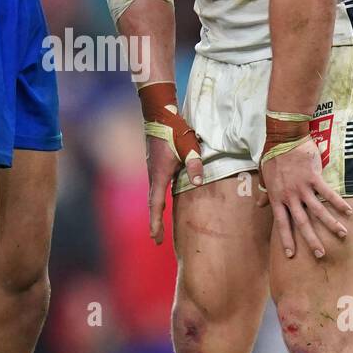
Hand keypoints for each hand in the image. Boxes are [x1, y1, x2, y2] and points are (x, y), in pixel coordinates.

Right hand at [139, 82, 203, 242]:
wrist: (158, 113)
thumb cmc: (174, 129)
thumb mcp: (188, 146)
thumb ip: (194, 164)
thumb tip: (199, 183)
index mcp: (160, 174)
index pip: (157, 204)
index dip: (156, 223)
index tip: (155, 239)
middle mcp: (154, 174)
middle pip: (153, 203)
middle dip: (155, 221)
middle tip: (157, 239)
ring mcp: (153, 169)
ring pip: (154, 194)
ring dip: (156, 210)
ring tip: (159, 223)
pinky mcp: (156, 164)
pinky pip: (156, 186)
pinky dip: (158, 198)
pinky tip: (165, 199)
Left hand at [261, 136, 350, 258]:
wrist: (284, 138)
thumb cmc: (273, 156)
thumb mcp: (264, 176)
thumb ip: (265, 192)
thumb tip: (260, 204)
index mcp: (278, 198)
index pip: (282, 224)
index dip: (287, 239)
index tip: (291, 254)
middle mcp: (290, 197)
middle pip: (301, 223)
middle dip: (311, 240)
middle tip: (320, 254)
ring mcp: (302, 188)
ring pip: (318, 211)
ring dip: (331, 224)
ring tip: (342, 235)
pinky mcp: (314, 178)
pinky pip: (328, 194)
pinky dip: (339, 203)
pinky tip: (348, 212)